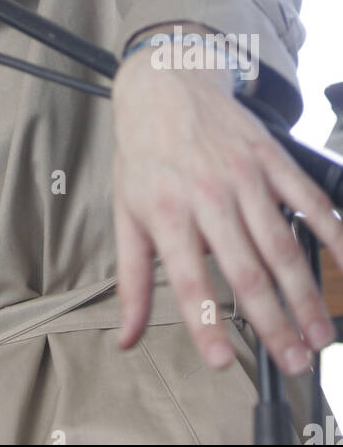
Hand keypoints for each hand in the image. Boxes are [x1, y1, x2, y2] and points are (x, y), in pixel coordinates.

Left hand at [111, 47, 342, 374]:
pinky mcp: (271, 159)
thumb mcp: (125, 212)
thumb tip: (125, 335)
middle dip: (274, 323)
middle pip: (247, 270)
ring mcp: (244, 176)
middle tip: (293, 362)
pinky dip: (333, 233)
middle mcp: (208, 196)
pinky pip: (308, 200)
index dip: (204, 322)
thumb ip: (131, 280)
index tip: (222, 360)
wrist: (165, 84)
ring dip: (305, 295)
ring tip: (319, 335)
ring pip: (282, 245)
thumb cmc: (144, 154)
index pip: (188, 278)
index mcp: (168, 212)